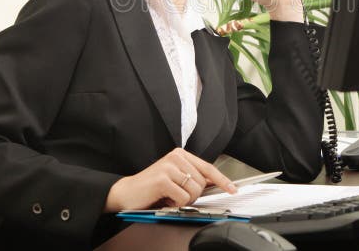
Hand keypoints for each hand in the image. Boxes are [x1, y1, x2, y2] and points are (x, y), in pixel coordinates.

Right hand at [103, 148, 236, 211]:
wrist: (126, 193)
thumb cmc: (151, 188)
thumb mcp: (174, 179)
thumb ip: (193, 178)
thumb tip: (215, 184)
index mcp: (180, 155)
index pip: (208, 167)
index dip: (222, 180)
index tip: (232, 189)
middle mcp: (176, 157)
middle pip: (203, 182)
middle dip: (193, 195)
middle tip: (176, 195)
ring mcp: (169, 166)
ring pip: (195, 190)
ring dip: (184, 200)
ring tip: (169, 197)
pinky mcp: (163, 179)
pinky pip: (183, 197)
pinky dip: (175, 203)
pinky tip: (164, 199)